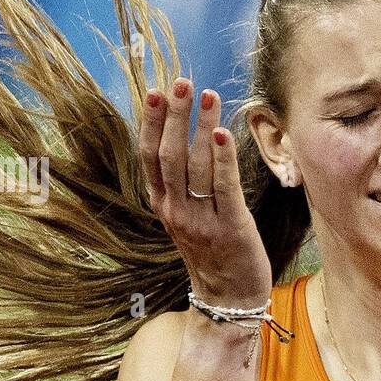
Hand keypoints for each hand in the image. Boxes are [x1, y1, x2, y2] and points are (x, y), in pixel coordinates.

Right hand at [138, 77, 272, 307]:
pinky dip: (222, 159)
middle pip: (170, 155)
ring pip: (197, 166)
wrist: (228, 298)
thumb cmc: (211, 251)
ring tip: (208, 96)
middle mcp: (176, 211)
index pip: (149, 157)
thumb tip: (181, 138)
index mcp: (162, 204)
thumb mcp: (185, 216)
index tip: (155, 91)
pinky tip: (223, 133)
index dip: (152, 123)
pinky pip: (224, 187)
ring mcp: (201, 221)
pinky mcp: (230, 228)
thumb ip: (180, 184)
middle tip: (181, 82)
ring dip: (202, 128)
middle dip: (175, 116)